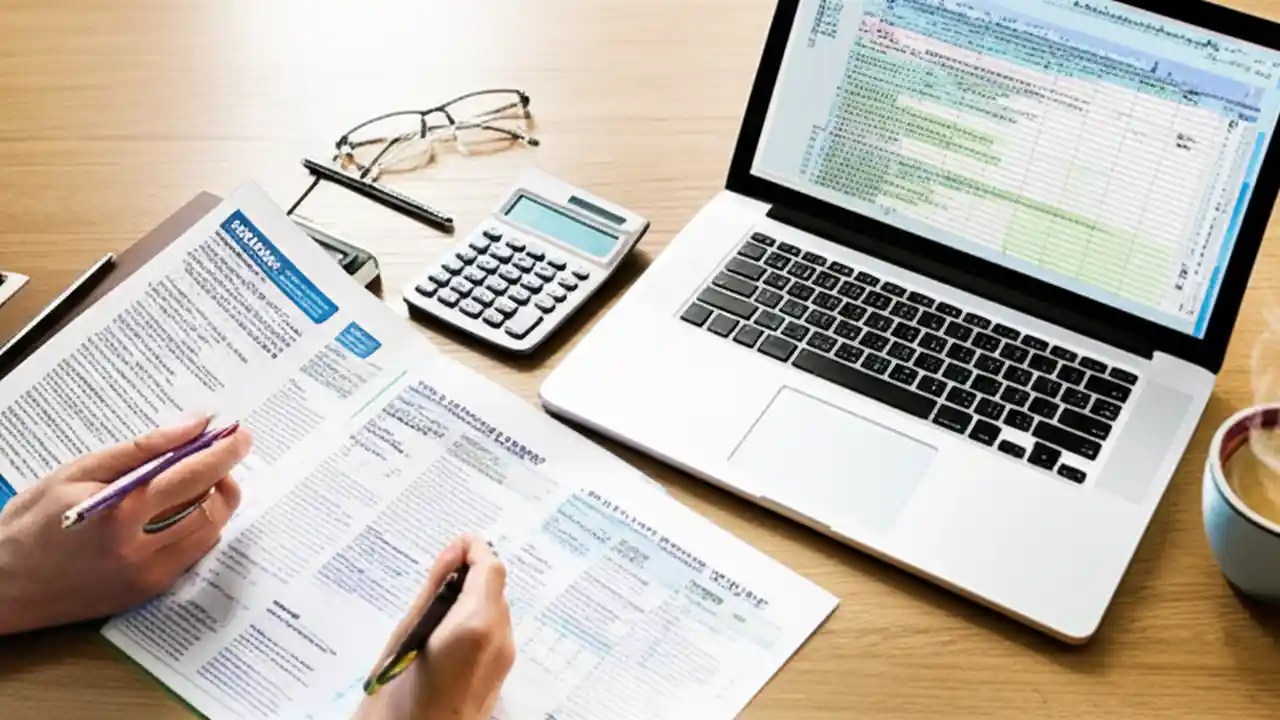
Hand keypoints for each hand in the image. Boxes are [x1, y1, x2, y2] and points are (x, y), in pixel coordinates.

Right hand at [0, 416, 251, 634]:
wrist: (1, 586)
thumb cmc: (30, 523)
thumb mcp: (76, 472)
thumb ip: (140, 449)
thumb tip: (193, 426)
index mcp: (120, 513)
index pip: (193, 475)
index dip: (224, 452)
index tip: (240, 435)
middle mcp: (140, 550)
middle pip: (212, 507)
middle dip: (225, 478)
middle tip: (220, 457)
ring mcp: (147, 577)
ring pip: (209, 534)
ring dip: (213, 505)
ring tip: (196, 483)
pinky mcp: (146, 594)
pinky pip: (191, 556)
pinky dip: (195, 531)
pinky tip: (177, 514)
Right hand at [356, 536, 515, 719]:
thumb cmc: (398, 699)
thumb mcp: (407, 634)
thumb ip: (435, 589)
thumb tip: (453, 553)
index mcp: (477, 624)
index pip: (490, 567)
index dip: (475, 548)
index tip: (457, 542)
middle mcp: (500, 640)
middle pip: (495, 588)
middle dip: (471, 575)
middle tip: (438, 575)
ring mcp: (504, 660)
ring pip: (495, 610)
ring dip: (473, 600)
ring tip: (435, 611)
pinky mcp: (501, 675)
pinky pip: (493, 633)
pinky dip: (475, 622)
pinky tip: (445, 635)